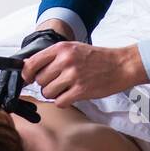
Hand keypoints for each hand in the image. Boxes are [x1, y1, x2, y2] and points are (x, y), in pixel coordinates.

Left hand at [20, 40, 146, 106]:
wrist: (121, 65)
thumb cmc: (97, 58)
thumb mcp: (73, 48)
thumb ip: (53, 56)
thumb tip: (30, 66)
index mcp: (61, 48)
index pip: (32, 63)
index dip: (28, 73)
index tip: (29, 78)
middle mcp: (65, 61)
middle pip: (40, 80)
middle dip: (46, 84)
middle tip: (58, 83)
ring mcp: (73, 76)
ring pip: (48, 92)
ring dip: (54, 94)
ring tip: (65, 89)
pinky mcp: (81, 91)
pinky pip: (59, 102)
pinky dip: (63, 101)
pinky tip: (71, 95)